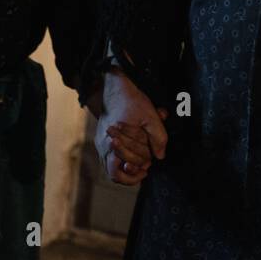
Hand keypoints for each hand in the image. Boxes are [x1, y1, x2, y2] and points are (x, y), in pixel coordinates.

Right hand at [95, 70, 167, 185]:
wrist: (114, 87)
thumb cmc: (132, 101)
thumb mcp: (151, 117)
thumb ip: (158, 138)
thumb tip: (160, 156)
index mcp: (113, 141)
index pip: (122, 169)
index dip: (137, 171)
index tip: (148, 166)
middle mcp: (103, 146)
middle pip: (115, 173)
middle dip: (134, 168)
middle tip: (146, 164)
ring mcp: (100, 144)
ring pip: (110, 168)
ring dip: (127, 168)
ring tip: (141, 165)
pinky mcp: (100, 140)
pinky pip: (109, 159)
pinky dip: (121, 161)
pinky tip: (133, 159)